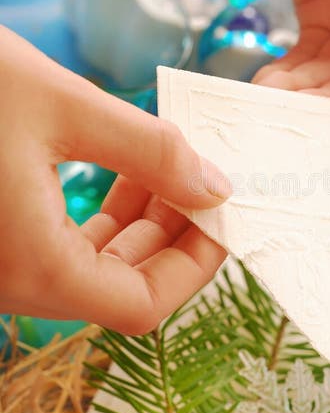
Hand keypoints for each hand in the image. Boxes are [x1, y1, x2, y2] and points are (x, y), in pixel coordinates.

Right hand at [0, 26, 229, 331]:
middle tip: (204, 180)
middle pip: (121, 286)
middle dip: (173, 235)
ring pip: (91, 265)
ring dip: (140, 222)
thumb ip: (151, 152)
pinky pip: (58, 244)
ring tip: (168, 164)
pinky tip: (124, 166)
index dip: (196, 265)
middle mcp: (12, 282)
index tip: (224, 213)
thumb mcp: (64, 106)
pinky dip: (101, 215)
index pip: (144, 305)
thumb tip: (215, 187)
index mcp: (33, 268)